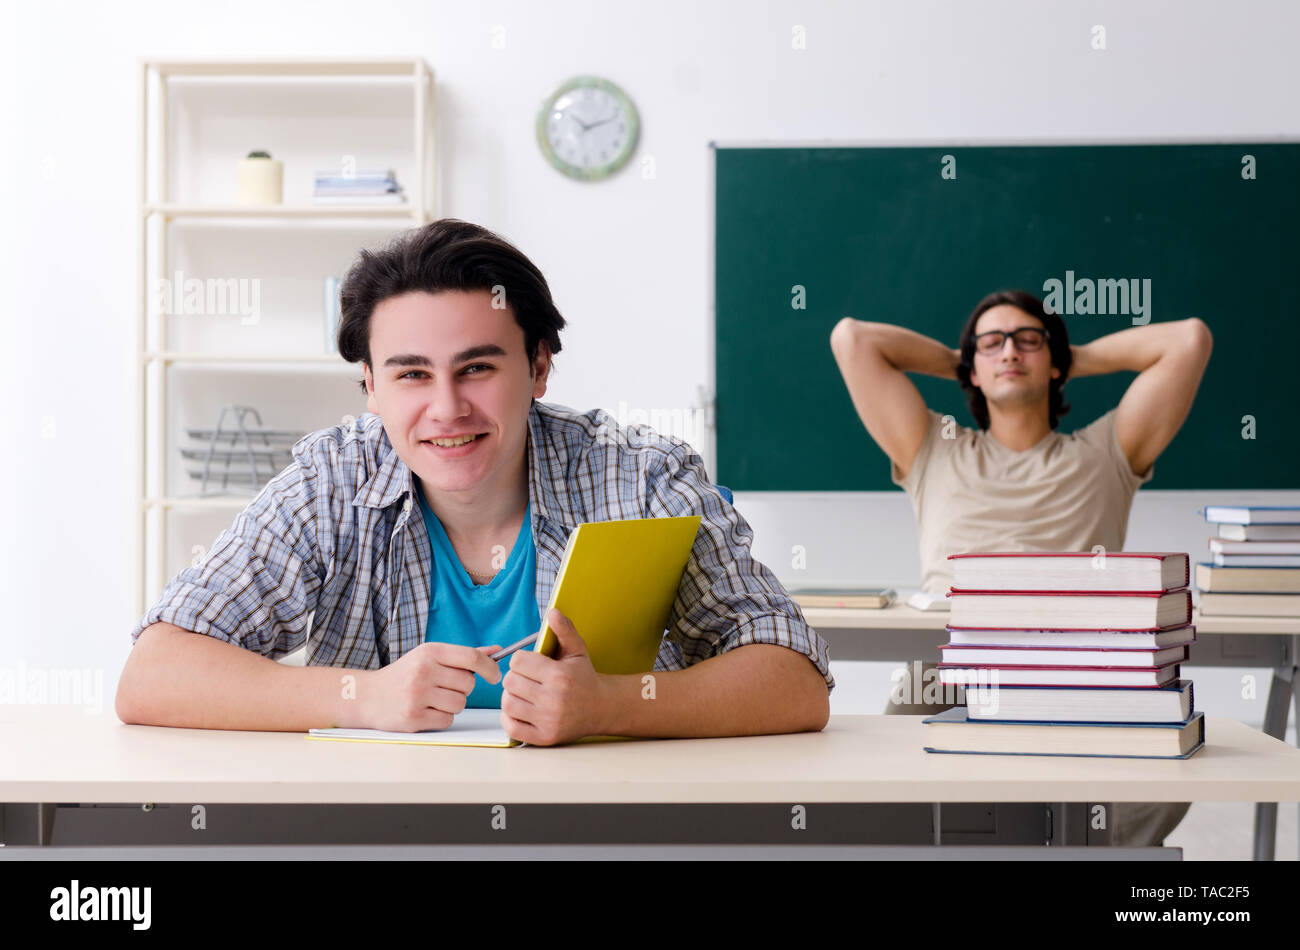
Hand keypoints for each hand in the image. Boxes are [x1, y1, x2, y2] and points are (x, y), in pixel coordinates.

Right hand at [359, 642, 501, 731]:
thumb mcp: (429, 657)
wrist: (367, 696)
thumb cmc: (404, 675)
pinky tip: (426, 710)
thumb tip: (496, 650)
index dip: (489, 667)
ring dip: (453, 704)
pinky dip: (441, 717)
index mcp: (429, 652)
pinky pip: (447, 720)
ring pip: (460, 703)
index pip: (471, 657)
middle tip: (446, 687)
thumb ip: (462, 656)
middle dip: (463, 688)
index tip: (495, 676)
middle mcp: (423, 671)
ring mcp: (417, 695)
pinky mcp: (413, 717)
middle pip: (468, 684)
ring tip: (434, 699)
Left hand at [500, 608, 608, 745]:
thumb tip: (552, 612)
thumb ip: (564, 630)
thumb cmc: (585, 678)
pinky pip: (511, 727)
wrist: (601, 708)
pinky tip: (521, 710)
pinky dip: (510, 718)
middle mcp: (553, 699)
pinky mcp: (544, 737)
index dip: (521, 661)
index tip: (529, 664)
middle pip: (510, 682)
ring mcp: (548, 720)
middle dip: (516, 677)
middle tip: (526, 679)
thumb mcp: (578, 651)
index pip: (518, 662)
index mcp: (559, 676)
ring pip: (507, 703)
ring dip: (511, 696)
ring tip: (523, 694)